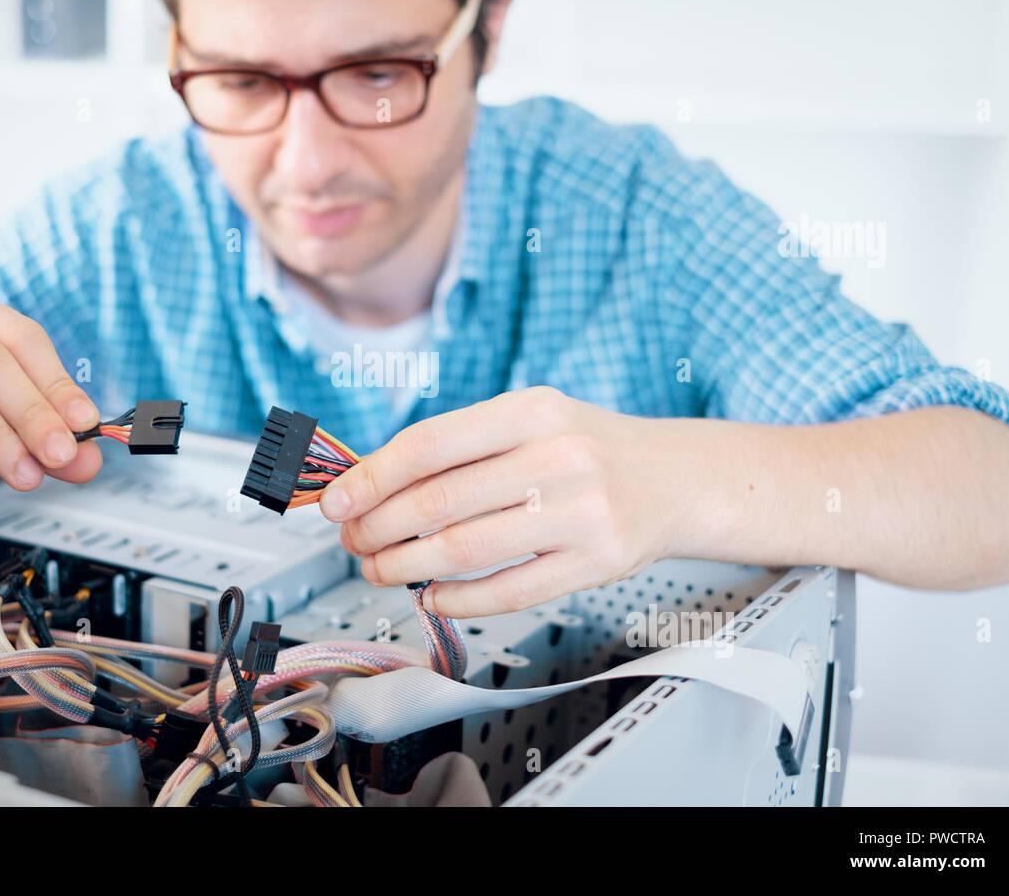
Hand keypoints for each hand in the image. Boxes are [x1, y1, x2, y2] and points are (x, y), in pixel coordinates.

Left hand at [318, 386, 690, 617]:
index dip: (370, 478)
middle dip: (377, 528)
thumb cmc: (586, 449)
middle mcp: (557, 456)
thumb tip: (369, 482)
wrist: (675, 479)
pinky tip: (431, 595)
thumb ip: (460, 446)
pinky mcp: (596, 562)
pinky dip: (457, 599)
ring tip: (379, 569)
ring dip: (405, 566)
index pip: (429, 444)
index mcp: (531, 410)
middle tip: (352, 542)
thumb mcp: (530, 420)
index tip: (334, 503)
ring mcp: (580, 512)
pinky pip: (509, 590)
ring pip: (465, 549)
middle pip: (438, 500)